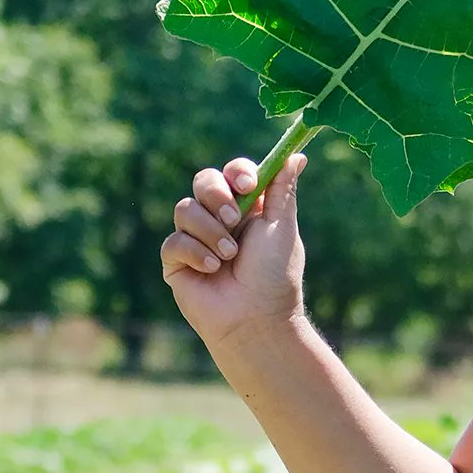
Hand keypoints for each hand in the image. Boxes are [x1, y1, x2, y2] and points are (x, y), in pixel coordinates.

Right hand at [160, 151, 308, 348]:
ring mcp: (196, 239)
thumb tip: (297, 155)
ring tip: (229, 255)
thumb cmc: (275, 275)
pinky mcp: (176, 261)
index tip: (248, 186)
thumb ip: (282, 190)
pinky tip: (213, 269)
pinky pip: (174, 241)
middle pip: (203, 181)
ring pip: (185, 208)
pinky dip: (196, 253)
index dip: (237, 173)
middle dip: (217, 196)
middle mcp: (219, 219)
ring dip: (210, 231)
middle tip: (235, 219)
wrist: (256, 317)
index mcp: (248, 208)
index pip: (233, 174)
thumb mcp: (282, 227)